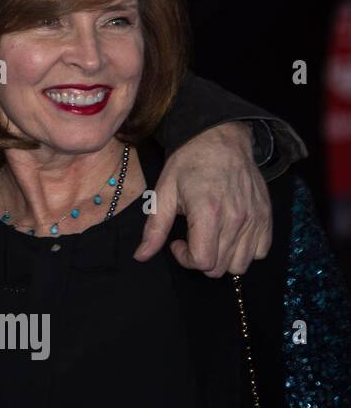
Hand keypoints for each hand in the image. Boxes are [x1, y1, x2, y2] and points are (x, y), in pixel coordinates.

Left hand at [135, 122, 271, 275]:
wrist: (220, 139)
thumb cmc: (188, 163)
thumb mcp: (163, 192)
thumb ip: (154, 228)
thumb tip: (141, 256)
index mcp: (208, 213)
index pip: (203, 262)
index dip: (186, 259)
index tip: (177, 243)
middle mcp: (236, 219)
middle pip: (220, 267)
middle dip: (199, 259)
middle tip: (191, 239)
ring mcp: (255, 218)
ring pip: (240, 264)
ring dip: (221, 258)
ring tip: (209, 238)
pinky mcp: (266, 216)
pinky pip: (260, 252)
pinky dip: (244, 251)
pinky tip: (229, 235)